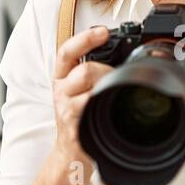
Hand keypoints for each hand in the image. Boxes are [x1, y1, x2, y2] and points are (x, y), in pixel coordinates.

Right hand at [52, 25, 114, 162]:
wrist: (70, 152)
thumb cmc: (79, 117)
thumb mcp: (78, 91)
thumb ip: (92, 72)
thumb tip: (123, 58)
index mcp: (62, 78)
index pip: (66, 52)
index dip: (84, 39)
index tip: (102, 32)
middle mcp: (61, 92)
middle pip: (85, 70)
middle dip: (107, 71)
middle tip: (117, 79)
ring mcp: (67, 111)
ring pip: (92, 90)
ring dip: (109, 89)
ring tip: (114, 95)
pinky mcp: (77, 128)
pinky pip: (95, 112)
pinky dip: (107, 107)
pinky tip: (110, 110)